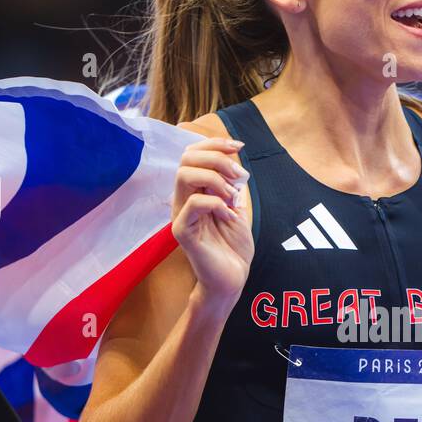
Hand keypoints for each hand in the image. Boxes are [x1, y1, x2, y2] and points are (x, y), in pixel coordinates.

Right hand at [171, 136, 253, 306]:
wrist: (233, 278)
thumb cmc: (233, 246)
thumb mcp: (236, 207)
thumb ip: (231, 183)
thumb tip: (233, 157)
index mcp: (193, 191)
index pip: (191, 153)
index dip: (214, 143)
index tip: (239, 146)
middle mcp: (182, 199)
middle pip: (186, 158)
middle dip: (217, 158)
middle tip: (240, 176)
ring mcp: (180, 215)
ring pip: (184, 175)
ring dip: (216, 178)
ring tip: (234, 196)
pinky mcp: (182, 232)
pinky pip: (194, 204)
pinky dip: (217, 203)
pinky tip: (231, 216)